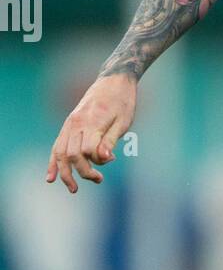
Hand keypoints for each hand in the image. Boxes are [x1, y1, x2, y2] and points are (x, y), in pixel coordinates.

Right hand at [46, 74, 137, 193]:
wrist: (113, 81)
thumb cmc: (123, 102)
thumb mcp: (123, 121)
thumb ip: (111, 141)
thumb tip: (104, 159)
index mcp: (92, 122)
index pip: (87, 151)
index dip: (98, 161)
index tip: (111, 159)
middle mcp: (76, 123)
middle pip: (72, 155)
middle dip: (83, 172)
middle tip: (99, 180)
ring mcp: (70, 124)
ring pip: (60, 153)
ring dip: (65, 173)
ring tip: (73, 189)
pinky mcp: (68, 125)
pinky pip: (57, 146)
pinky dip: (53, 162)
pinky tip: (51, 178)